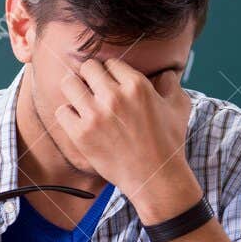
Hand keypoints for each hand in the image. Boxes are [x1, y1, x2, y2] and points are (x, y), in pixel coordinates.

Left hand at [54, 60, 198, 221]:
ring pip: (68, 84)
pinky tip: (79, 122)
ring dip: (75, 91)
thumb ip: (171, 84)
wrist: (156, 179)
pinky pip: (62, 111)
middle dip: (90, 78)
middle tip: (94, 92)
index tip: (111, 86)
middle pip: (87, 67)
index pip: (110, 63)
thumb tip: (166, 72)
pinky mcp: (81, 134)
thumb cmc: (169, 143)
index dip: (110, 73)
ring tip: (82, 102)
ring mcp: (96, 115)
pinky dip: (68, 115)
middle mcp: (115, 96)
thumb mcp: (178, 108)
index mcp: (137, 85)